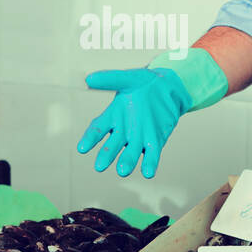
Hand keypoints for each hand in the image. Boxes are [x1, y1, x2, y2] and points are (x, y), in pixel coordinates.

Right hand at [77, 68, 191, 177]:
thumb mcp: (129, 78)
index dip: (90, 138)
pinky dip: (149, 164)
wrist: (169, 88)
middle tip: (100, 166)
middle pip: (112, 146)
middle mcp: (123, 130)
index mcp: (113, 116)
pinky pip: (151, 156)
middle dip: (106, 155)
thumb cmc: (145, 82)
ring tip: (123, 171)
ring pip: (130, 153)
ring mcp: (139, 138)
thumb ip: (111, 79)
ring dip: (126, 162)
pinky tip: (148, 173)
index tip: (82, 148)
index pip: (98, 129)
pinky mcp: (155, 143)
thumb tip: (88, 78)